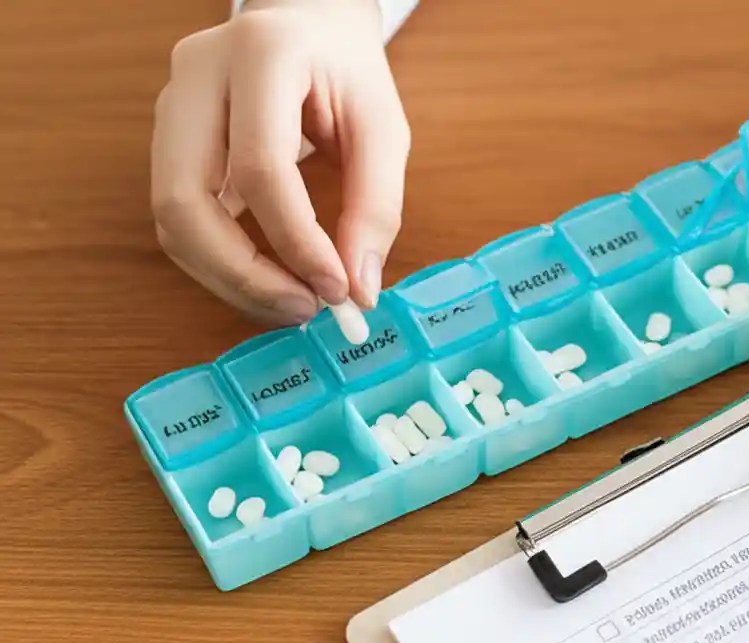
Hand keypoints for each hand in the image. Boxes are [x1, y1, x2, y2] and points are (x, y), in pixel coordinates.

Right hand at [151, 0, 409, 324]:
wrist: (305, 27)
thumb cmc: (346, 72)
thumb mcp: (383, 127)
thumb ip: (376, 206)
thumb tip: (359, 290)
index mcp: (261, 54)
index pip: (260, 166)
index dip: (296, 240)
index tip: (337, 289)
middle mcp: (197, 75)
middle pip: (184, 199)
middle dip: (243, 274)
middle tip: (305, 309)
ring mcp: (169, 105)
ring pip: (169, 218)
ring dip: (229, 278)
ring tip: (294, 302)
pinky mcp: (165, 140)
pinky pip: (178, 218)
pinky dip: (221, 263)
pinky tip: (269, 280)